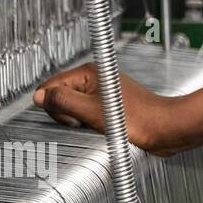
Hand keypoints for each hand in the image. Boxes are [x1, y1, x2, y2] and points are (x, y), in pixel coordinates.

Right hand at [34, 63, 175, 156]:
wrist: (164, 129)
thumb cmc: (137, 118)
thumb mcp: (90, 110)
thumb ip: (61, 101)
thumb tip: (38, 97)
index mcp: (89, 72)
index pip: (50, 87)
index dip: (53, 105)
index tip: (68, 115)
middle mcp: (96, 80)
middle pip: (60, 98)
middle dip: (65, 115)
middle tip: (83, 122)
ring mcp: (103, 94)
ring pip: (73, 109)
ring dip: (77, 122)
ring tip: (96, 126)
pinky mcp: (109, 107)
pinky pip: (86, 116)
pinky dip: (88, 125)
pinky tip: (100, 129)